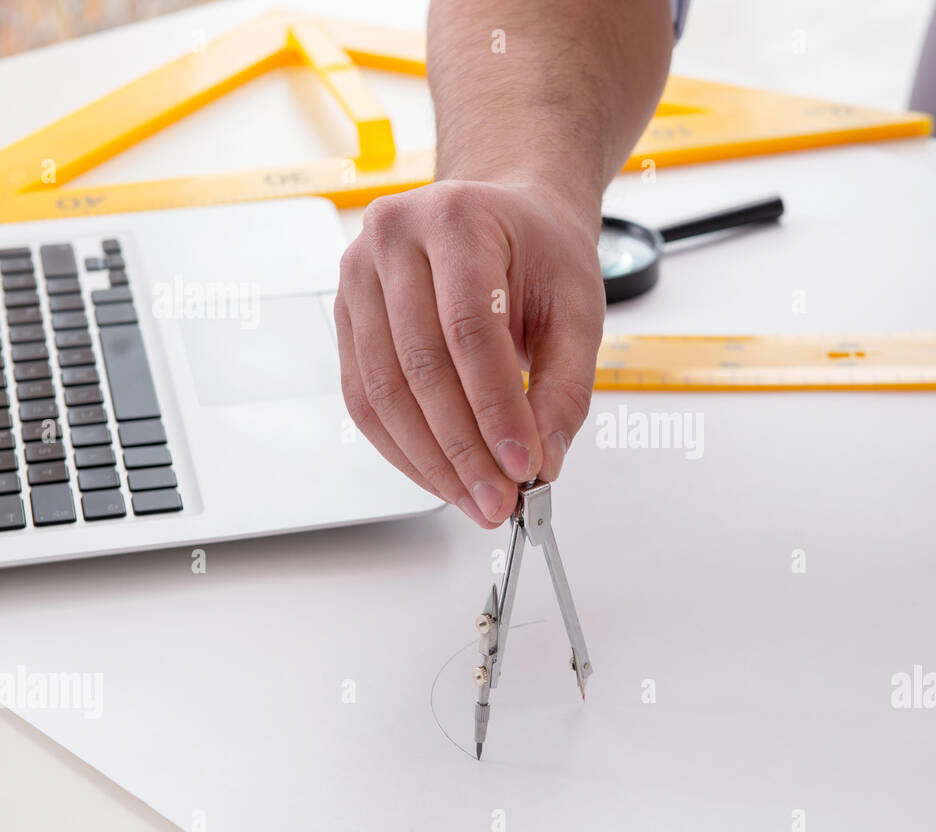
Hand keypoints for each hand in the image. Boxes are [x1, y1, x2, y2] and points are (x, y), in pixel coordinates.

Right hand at [334, 179, 604, 526]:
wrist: (503, 219)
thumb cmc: (539, 252)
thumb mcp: (578, 307)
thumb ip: (566, 385)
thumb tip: (543, 459)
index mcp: (457, 218)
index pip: (471, 328)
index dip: (496, 407)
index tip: (523, 466)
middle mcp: (393, 238)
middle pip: (421, 365)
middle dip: (463, 448)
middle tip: (499, 499)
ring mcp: (358, 275)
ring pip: (383, 390)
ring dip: (430, 460)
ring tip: (475, 499)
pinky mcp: (347, 317)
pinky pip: (364, 398)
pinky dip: (402, 448)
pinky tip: (440, 477)